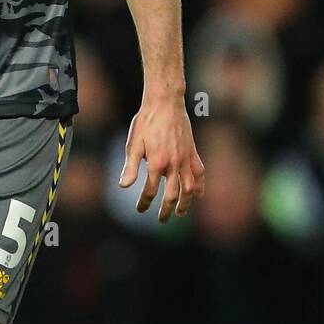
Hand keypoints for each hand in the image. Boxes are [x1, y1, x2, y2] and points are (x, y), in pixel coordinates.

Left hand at [119, 94, 204, 221]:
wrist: (165, 103)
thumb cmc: (146, 122)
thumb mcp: (133, 144)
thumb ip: (131, 167)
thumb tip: (123, 186)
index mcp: (156, 163)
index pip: (150, 191)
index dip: (144, 202)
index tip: (139, 209)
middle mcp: (174, 164)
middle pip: (172, 195)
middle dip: (166, 210)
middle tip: (162, 220)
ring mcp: (186, 159)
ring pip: (189, 188)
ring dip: (185, 203)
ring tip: (180, 213)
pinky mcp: (193, 152)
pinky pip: (200, 173)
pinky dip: (200, 185)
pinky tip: (198, 194)